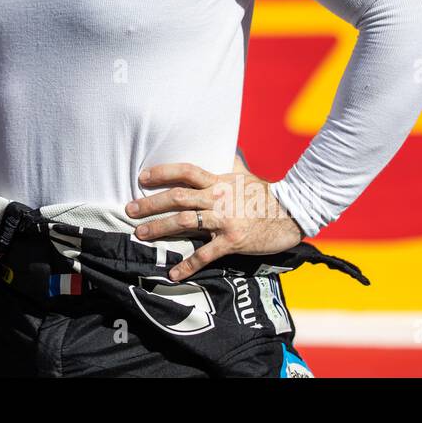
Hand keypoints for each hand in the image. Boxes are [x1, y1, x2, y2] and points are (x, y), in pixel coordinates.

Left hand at [125, 162, 303, 281]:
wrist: (292, 214)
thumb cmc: (265, 194)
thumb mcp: (245, 175)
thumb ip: (230, 163)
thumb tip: (225, 149)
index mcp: (218, 181)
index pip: (186, 171)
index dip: (162, 171)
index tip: (141, 176)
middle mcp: (217, 197)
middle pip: (178, 197)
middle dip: (151, 203)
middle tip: (129, 209)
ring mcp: (225, 219)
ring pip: (185, 222)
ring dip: (160, 229)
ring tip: (140, 235)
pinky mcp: (232, 241)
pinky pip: (205, 253)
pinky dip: (188, 265)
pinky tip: (173, 273)